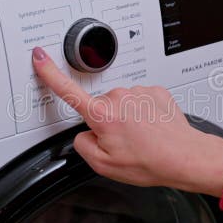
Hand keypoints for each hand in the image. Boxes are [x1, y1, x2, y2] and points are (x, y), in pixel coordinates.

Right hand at [32, 46, 222, 196]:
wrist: (183, 156)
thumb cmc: (149, 162)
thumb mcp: (103, 165)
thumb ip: (83, 145)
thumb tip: (84, 134)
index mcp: (101, 114)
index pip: (67, 90)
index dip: (49, 72)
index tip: (39, 57)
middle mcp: (118, 97)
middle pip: (99, 107)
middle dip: (106, 123)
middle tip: (124, 143)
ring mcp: (138, 91)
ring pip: (121, 104)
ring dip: (127, 118)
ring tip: (141, 138)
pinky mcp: (155, 90)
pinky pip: (140, 101)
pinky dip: (143, 113)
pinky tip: (151, 128)